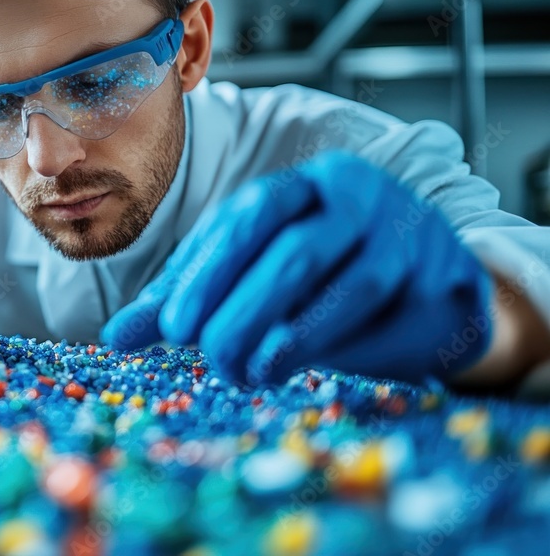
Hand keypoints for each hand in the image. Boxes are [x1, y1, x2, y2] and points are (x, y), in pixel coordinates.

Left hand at [102, 151, 493, 385]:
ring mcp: (409, 238)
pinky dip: (339, 347)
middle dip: (244, 307)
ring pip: (349, 284)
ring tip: (246, 372)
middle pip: (296, 250)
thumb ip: (189, 296)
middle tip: (210, 355)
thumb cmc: (323, 275)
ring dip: (290, 335)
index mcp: (304, 186)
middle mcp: (358, 200)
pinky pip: (391, 321)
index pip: (251, 215)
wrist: (429, 286)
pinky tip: (294, 367)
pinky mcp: (443, 284)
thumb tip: (115, 335)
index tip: (172, 326)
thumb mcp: (251, 274)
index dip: (210, 270)